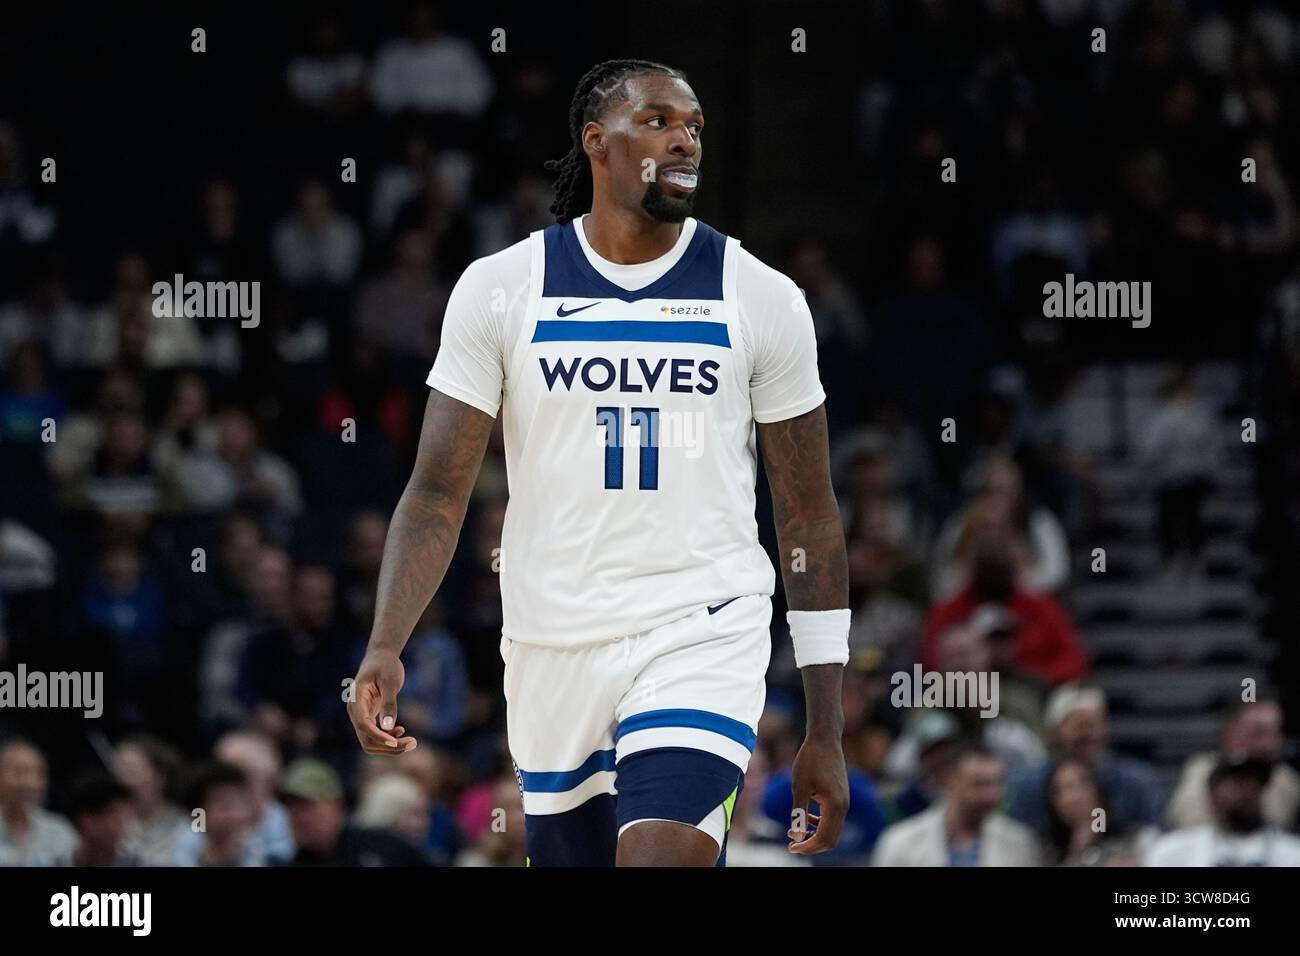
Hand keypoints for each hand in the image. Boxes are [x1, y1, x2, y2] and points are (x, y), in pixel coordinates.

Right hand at [347, 648, 417, 754]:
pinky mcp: (368, 717)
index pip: (363, 724)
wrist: (381, 657)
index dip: (378, 736)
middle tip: (413, 743)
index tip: (396, 742)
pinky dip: (388, 738)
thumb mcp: (390, 681)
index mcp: (356, 699)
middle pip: (366, 739)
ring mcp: (360, 715)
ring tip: (411, 741)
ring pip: (370, 741)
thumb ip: (389, 703)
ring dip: (389, 746)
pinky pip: (374, 735)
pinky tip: (401, 731)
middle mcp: (355, 710)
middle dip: (388, 746)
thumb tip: (389, 727)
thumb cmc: (385, 665)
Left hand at [787, 730, 847, 854]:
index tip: (791, 848)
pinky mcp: (840, 796)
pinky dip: (819, 823)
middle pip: (831, 838)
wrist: (824, 739)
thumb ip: (799, 814)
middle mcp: (843, 806)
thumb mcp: (800, 787)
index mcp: (835, 805)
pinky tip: (805, 817)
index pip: (824, 838)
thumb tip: (797, 838)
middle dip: (811, 844)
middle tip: (791, 844)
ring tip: (793, 831)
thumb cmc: (810, 760)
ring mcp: (844, 801)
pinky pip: (832, 818)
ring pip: (832, 829)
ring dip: (814, 834)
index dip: (808, 847)